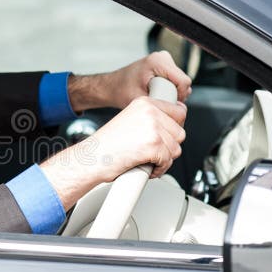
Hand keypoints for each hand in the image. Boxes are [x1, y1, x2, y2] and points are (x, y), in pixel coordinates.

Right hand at [39, 96, 186, 209]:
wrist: (91, 157)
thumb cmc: (107, 144)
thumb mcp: (130, 120)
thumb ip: (152, 118)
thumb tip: (176, 123)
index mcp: (144, 102)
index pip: (178, 112)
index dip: (173, 129)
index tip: (164, 137)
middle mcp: (150, 112)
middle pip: (180, 132)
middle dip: (168, 146)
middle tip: (151, 151)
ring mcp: (152, 128)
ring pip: (176, 148)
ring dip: (164, 159)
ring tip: (146, 159)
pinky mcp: (153, 145)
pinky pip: (168, 161)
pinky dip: (158, 169)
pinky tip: (145, 167)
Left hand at [69, 51, 191, 110]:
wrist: (112, 85)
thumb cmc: (121, 91)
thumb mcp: (141, 100)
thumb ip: (161, 103)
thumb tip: (180, 108)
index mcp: (158, 62)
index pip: (184, 81)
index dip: (180, 96)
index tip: (166, 104)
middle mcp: (163, 57)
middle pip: (183, 81)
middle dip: (175, 94)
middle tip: (156, 100)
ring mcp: (164, 59)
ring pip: (180, 81)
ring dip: (172, 92)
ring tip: (154, 96)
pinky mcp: (164, 64)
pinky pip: (175, 80)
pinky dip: (169, 89)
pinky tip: (156, 92)